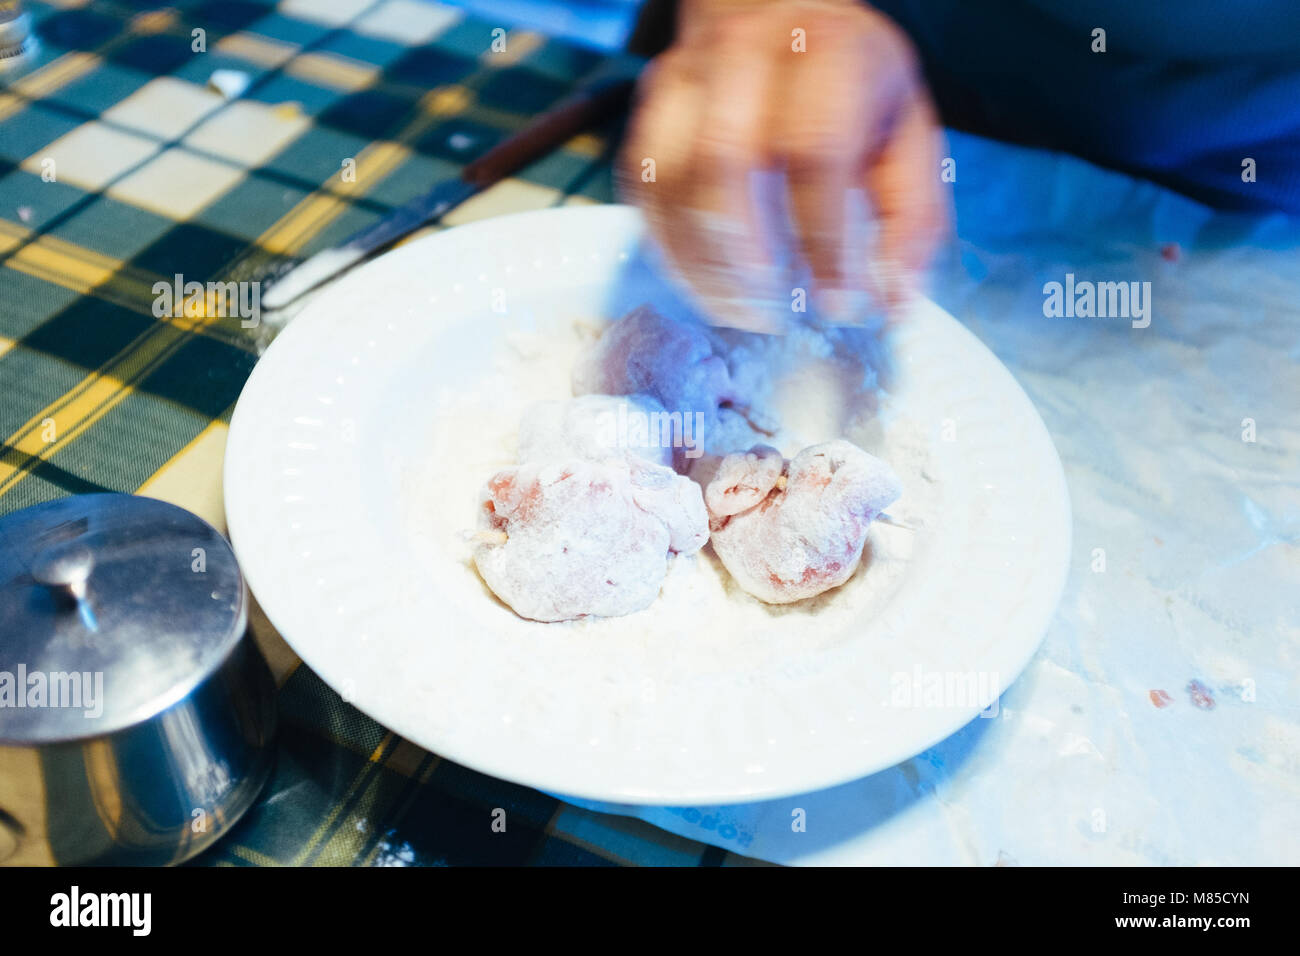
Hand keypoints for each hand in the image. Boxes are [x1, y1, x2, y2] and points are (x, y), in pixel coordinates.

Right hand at [620, 0, 948, 330]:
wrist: (782, 14)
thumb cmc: (850, 89)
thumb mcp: (906, 135)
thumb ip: (909, 218)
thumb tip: (893, 302)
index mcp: (828, 52)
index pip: (815, 149)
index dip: (824, 237)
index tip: (838, 303)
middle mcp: (747, 53)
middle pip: (723, 159)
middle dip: (745, 255)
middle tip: (772, 314)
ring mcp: (688, 77)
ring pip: (670, 178)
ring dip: (701, 262)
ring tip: (739, 310)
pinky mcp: (651, 107)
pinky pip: (644, 188)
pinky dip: (670, 249)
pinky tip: (706, 284)